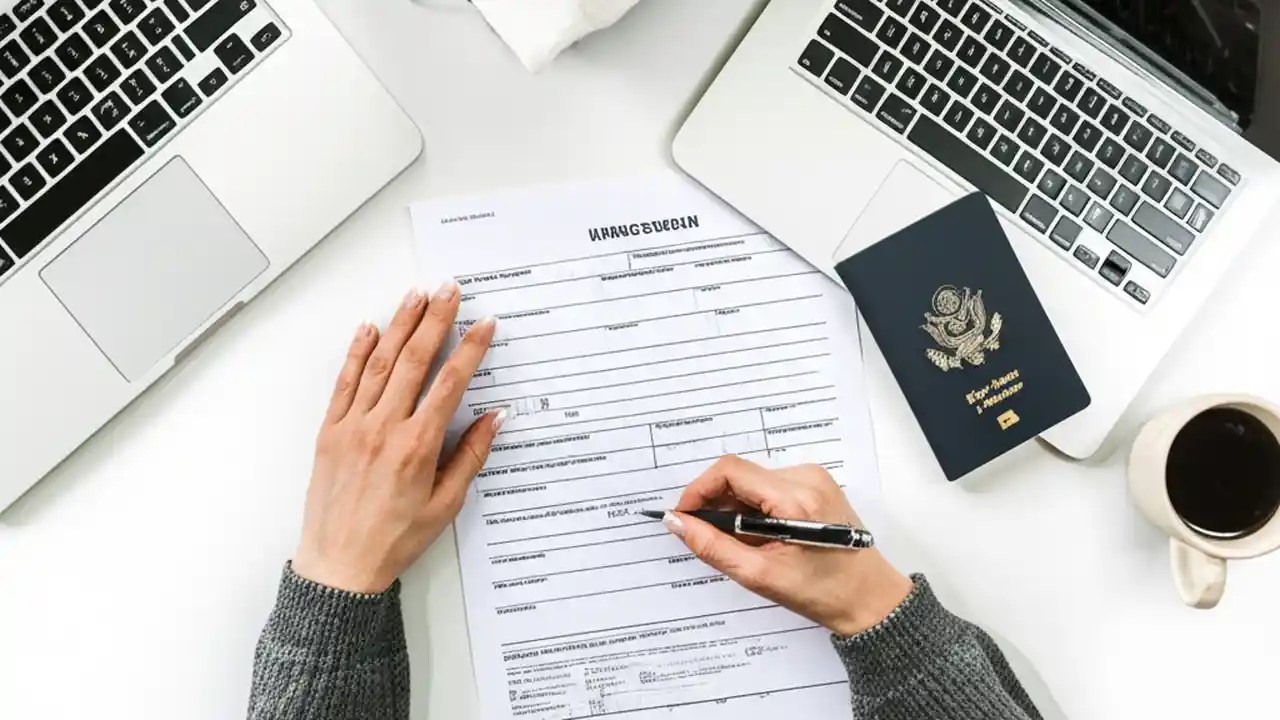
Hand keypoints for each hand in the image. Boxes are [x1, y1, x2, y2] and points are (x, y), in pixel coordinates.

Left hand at [292, 284, 503, 593]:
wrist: (340, 566)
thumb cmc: (394, 540)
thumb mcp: (446, 505)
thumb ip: (470, 456)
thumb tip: (492, 419)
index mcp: (418, 446)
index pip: (450, 383)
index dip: (470, 349)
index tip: (485, 326)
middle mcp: (384, 428)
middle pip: (414, 360)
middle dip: (435, 320)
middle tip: (449, 291)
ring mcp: (353, 426)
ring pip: (379, 362)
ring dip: (400, 325)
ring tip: (415, 296)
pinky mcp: (330, 431)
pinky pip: (345, 382)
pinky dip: (356, 352)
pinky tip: (370, 328)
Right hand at [666, 456, 913, 635]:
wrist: (869, 598)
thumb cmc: (821, 592)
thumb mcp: (760, 575)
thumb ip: (713, 546)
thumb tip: (677, 523)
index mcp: (796, 499)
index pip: (731, 471)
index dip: (699, 490)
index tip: (684, 516)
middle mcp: (807, 478)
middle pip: (741, 474)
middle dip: (716, 503)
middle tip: (708, 536)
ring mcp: (814, 478)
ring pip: (753, 480)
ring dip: (735, 507)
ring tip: (742, 542)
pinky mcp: (816, 484)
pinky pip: (771, 486)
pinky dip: (755, 507)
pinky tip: (760, 535)